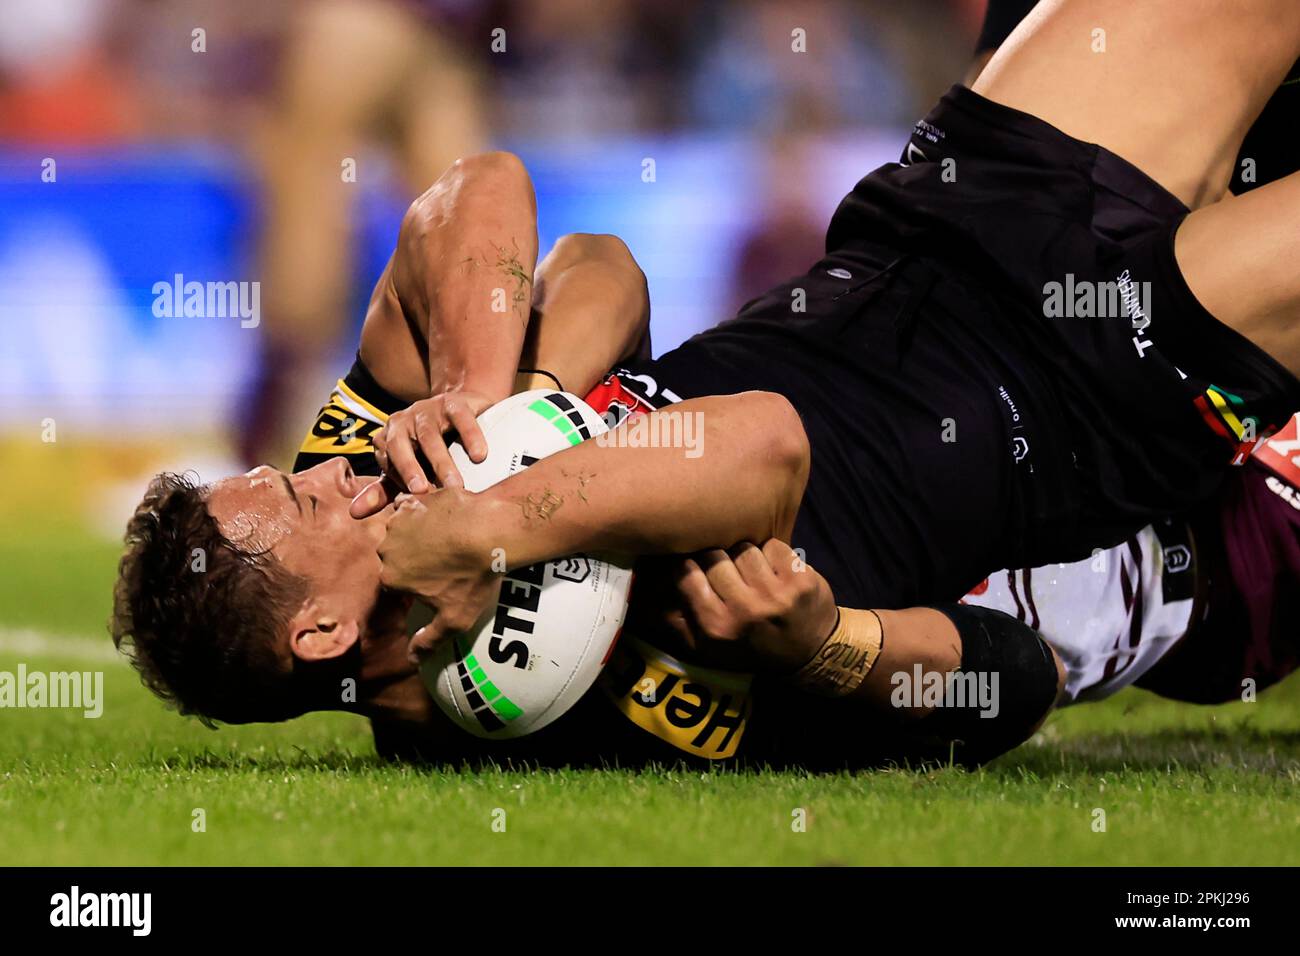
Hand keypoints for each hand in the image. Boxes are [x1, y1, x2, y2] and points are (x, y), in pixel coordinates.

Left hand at [352, 391, 492, 517]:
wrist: (460, 413)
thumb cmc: (430, 450)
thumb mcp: (406, 470)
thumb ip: (382, 491)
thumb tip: (353, 513)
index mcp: (387, 440)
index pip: (387, 463)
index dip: (397, 481)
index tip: (412, 501)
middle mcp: (402, 422)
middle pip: (400, 446)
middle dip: (410, 468)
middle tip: (423, 491)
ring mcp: (427, 409)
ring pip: (429, 435)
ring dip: (441, 460)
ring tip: (455, 484)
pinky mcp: (454, 402)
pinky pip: (460, 418)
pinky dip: (469, 436)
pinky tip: (479, 456)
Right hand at [376, 489, 501, 661]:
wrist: (491, 531)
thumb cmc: (472, 577)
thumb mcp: (454, 620)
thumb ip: (428, 640)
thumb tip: (412, 659)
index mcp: (392, 577)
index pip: (397, 583)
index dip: (418, 583)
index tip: (440, 582)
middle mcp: (388, 547)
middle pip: (397, 555)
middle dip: (416, 558)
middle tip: (449, 560)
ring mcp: (402, 519)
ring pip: (404, 529)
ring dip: (420, 533)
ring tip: (451, 537)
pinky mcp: (418, 498)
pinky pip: (415, 504)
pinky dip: (426, 509)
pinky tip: (447, 515)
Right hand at [674, 540, 836, 671]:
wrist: (811, 652)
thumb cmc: (751, 646)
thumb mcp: (707, 648)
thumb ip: (675, 621)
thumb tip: (646, 589)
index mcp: (716, 626)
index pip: (686, 572)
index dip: (689, 564)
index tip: (696, 567)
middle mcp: (744, 611)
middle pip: (714, 555)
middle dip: (717, 558)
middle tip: (726, 570)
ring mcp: (775, 595)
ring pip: (743, 548)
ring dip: (745, 555)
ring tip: (751, 572)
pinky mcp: (800, 580)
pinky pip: (772, 545)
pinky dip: (771, 553)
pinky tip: (773, 571)